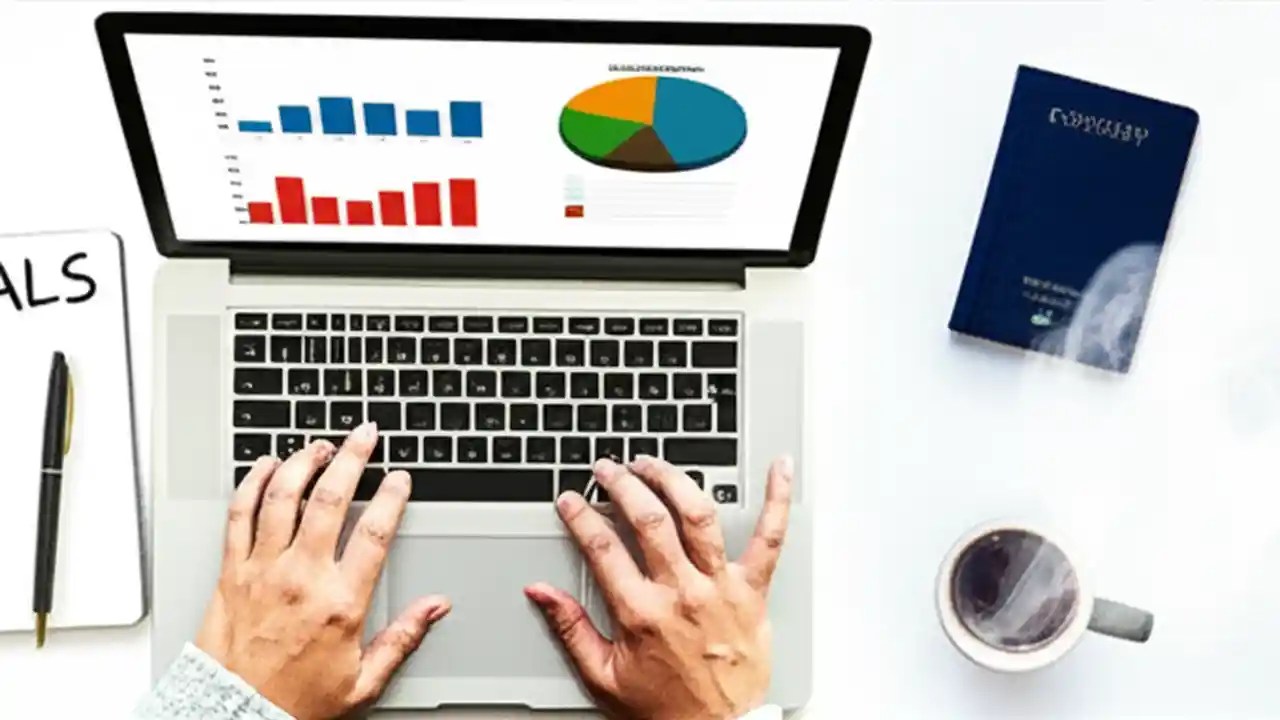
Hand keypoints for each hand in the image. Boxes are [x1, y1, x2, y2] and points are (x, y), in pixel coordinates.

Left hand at [195, 422, 449, 719]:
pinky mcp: (230, 572)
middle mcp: (301, 577)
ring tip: (321, 446)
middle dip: (352, 458)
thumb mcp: (363, 680)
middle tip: (365, 436)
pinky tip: (267, 466)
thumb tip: (434, 608)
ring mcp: (262, 570)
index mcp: (340, 603)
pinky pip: (239, 515)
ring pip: (282, 497)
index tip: (400, 478)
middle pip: (329, 499)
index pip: (374, 532)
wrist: (234, 717)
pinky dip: (252, 483)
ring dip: (304, 462)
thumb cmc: (294, 702)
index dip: (391, 496)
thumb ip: (403, 638)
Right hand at [526, 455, 793, 719]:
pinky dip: (776, 499)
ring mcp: (721, 586)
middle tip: (607, 469)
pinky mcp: (754, 590)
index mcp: (642, 613)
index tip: (571, 500)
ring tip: (654, 464)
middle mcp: (682, 592)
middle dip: (622, 484)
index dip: (581, 516)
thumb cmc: (667, 709)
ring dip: (674, 480)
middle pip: (648, 519)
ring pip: (699, 515)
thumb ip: (570, 628)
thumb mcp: (603, 677)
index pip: (603, 547)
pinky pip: (770, 538)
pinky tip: (778, 468)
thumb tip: (541, 593)